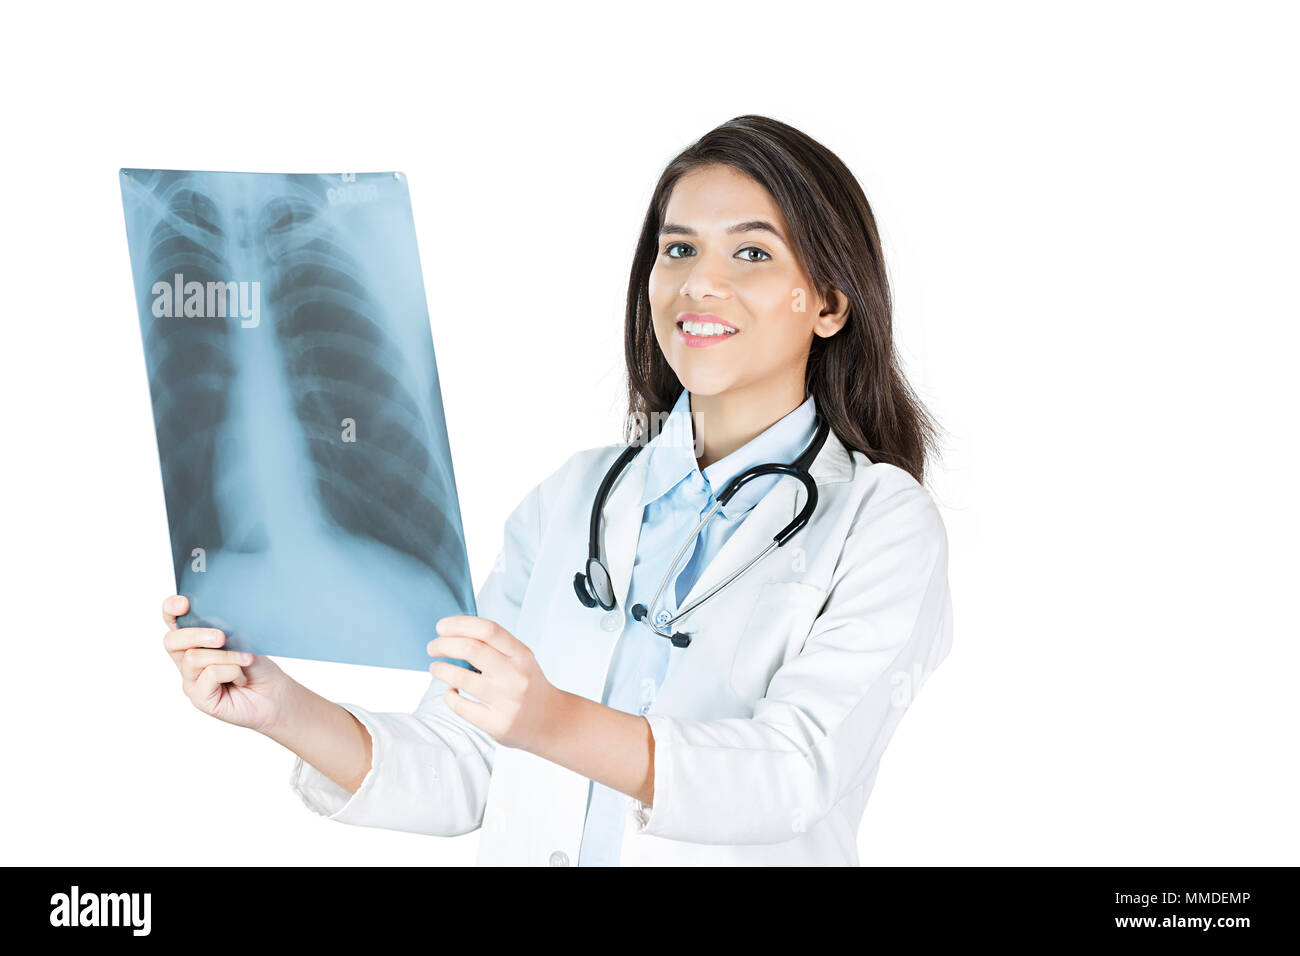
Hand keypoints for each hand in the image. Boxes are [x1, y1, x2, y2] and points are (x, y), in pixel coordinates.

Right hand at [162, 594, 293, 734]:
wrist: (274, 692)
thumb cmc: (258, 664)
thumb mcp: (243, 639)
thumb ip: (225, 630)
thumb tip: (217, 623)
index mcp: (195, 640)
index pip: (172, 621)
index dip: (171, 609)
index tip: (184, 603)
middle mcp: (187, 660)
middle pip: (172, 641)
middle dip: (195, 634)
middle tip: (222, 637)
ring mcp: (191, 680)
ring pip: (194, 658)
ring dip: (226, 656)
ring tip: (246, 660)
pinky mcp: (199, 698)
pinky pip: (210, 675)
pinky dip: (232, 671)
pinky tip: (242, 678)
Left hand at [427, 617, 561, 751]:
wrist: (550, 721)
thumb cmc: (527, 684)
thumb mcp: (521, 659)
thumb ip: (495, 647)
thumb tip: (453, 633)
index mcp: (522, 655)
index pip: (488, 630)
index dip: (460, 624)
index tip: (441, 626)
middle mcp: (515, 676)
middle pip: (470, 649)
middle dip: (443, 645)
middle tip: (432, 647)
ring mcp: (506, 701)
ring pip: (460, 678)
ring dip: (440, 669)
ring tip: (436, 668)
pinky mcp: (495, 723)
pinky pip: (460, 705)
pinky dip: (448, 696)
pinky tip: (451, 692)